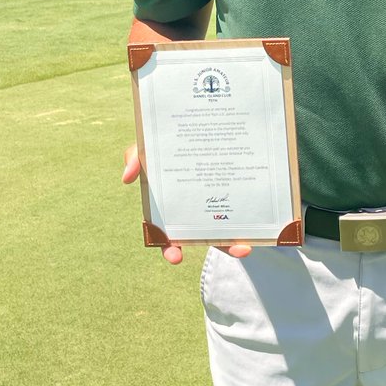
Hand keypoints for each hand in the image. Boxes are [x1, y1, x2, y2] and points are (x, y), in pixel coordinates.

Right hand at [122, 144, 251, 264]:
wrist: (205, 128)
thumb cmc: (168, 143)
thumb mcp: (149, 149)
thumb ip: (135, 158)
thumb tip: (127, 177)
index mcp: (170, 205)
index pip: (166, 233)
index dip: (169, 248)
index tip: (177, 257)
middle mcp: (192, 211)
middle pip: (196, 237)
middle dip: (202, 250)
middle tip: (208, 257)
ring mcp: (213, 205)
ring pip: (222, 231)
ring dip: (232, 244)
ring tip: (243, 249)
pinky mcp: (233, 197)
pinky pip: (241, 213)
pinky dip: (248, 221)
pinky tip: (257, 227)